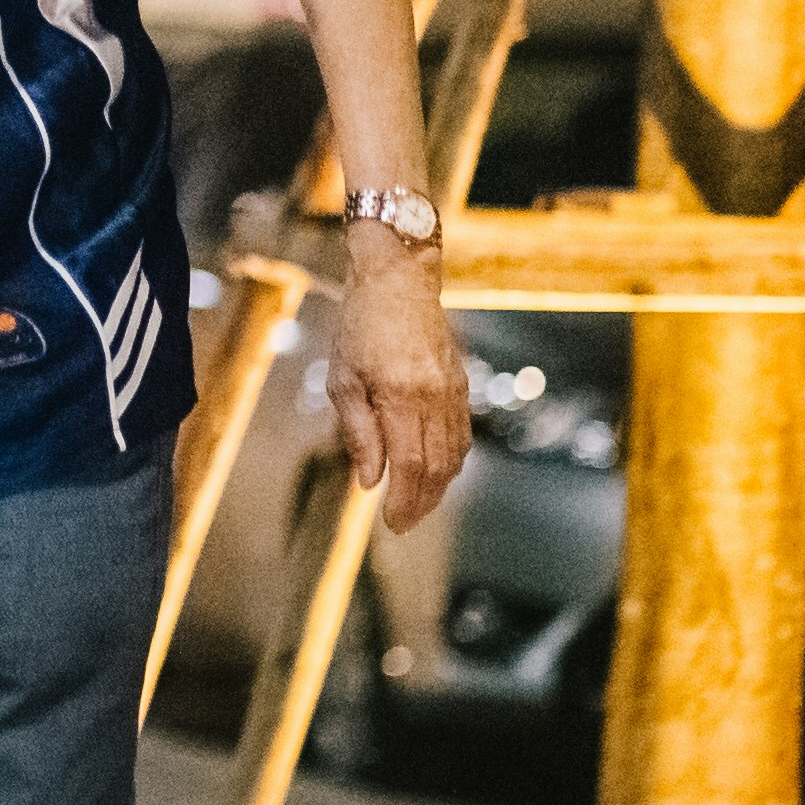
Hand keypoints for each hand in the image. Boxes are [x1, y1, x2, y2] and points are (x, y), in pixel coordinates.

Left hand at [329, 246, 468, 536]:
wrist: (398, 281)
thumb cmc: (360, 327)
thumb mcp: (343, 379)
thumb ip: (358, 433)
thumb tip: (369, 482)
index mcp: (403, 396)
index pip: (411, 465)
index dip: (404, 500)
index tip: (391, 523)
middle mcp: (436, 397)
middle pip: (438, 467)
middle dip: (422, 503)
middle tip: (402, 524)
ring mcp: (455, 391)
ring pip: (456, 455)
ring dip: (439, 488)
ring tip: (417, 506)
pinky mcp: (462, 385)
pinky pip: (462, 434)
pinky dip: (451, 462)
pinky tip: (435, 474)